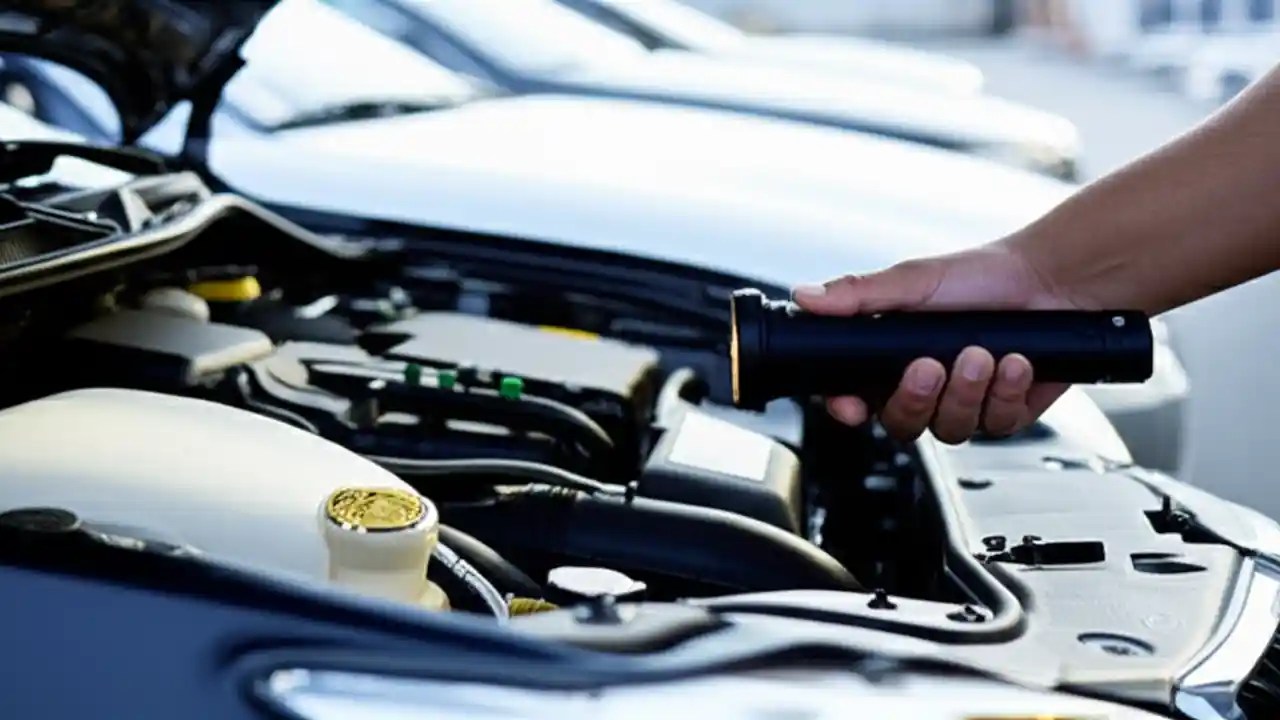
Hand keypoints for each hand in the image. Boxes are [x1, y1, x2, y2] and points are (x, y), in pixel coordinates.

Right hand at [792, 243, 1084, 443]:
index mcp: (892, 358)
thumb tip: (806, 297)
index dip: (848, 407)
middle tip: (930, 365)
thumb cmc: (984, 276)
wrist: (1053, 280)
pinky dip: (1005, 393)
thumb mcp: (914, 281)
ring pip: (950, 428)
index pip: (855, 397)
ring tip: (983, 352)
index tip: (851, 402)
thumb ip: (859, 295)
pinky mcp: (1004, 412)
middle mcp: (925, 386)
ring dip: (967, 391)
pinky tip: (1016, 362)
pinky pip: (996, 425)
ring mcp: (965, 403)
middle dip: (916, 397)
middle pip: (901, 423)